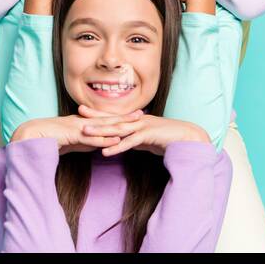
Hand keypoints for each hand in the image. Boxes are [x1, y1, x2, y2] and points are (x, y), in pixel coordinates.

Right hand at [12, 113, 126, 154]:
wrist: (32, 136)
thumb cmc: (50, 139)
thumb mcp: (73, 142)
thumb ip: (86, 143)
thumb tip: (98, 146)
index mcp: (83, 122)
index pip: (105, 118)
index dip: (120, 116)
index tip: (135, 115)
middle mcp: (83, 121)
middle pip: (108, 119)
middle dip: (125, 117)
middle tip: (143, 114)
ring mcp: (79, 127)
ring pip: (103, 126)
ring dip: (120, 126)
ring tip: (135, 125)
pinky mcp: (73, 135)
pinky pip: (92, 137)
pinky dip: (105, 139)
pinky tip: (116, 140)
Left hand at [75, 104, 208, 156]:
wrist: (187, 138)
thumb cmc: (168, 139)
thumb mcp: (149, 140)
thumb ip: (137, 140)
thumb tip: (126, 144)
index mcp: (137, 120)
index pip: (115, 116)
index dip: (99, 113)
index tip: (84, 111)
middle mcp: (138, 120)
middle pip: (113, 118)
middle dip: (95, 117)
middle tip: (78, 114)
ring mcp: (143, 127)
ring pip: (118, 129)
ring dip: (101, 131)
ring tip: (85, 133)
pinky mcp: (148, 136)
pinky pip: (130, 142)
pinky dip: (117, 147)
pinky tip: (105, 151)